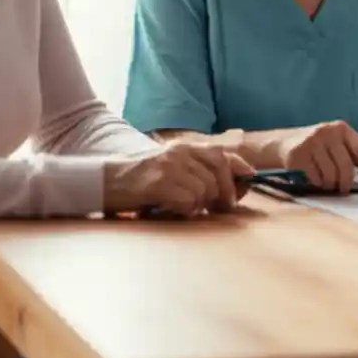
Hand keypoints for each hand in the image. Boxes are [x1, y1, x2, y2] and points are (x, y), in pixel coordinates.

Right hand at [103, 142, 254, 215]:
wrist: (107, 182)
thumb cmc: (142, 181)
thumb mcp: (172, 168)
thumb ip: (199, 171)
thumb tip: (234, 185)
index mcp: (185, 147)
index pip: (221, 153)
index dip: (239, 166)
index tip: (250, 177)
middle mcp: (180, 153)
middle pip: (219, 174)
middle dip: (223, 194)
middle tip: (216, 209)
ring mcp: (170, 166)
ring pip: (205, 190)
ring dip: (199, 205)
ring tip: (183, 207)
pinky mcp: (160, 183)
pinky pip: (189, 201)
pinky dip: (185, 210)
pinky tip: (172, 209)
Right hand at [268, 120, 357, 193]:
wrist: (284, 142)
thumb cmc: (319, 147)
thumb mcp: (338, 145)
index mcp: (342, 129)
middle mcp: (328, 131)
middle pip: (346, 166)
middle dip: (346, 182)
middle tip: (343, 189)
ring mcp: (312, 141)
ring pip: (330, 174)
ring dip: (330, 184)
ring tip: (327, 183)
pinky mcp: (298, 153)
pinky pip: (315, 177)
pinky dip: (317, 183)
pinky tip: (314, 178)